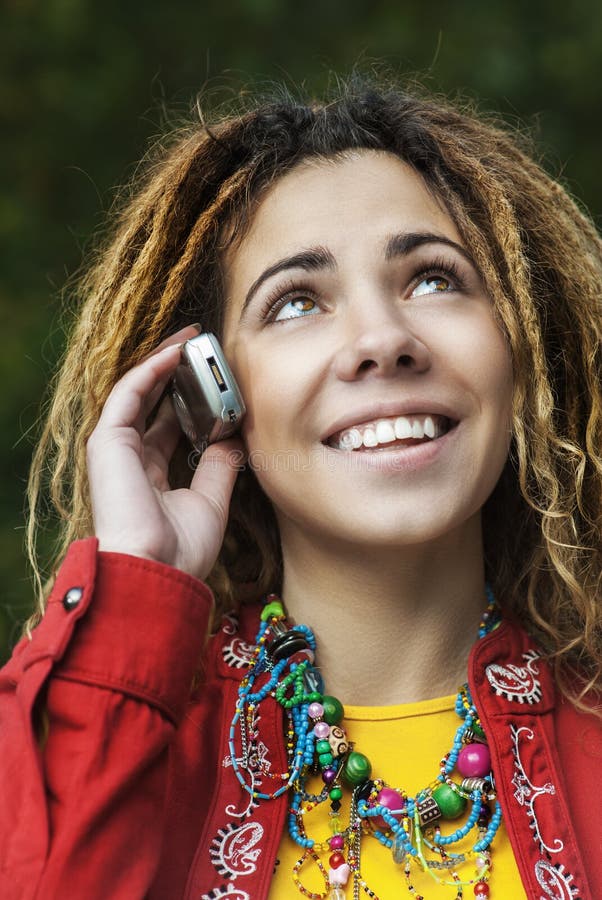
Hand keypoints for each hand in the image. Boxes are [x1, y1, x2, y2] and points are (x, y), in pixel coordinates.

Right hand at [86, 326, 243, 580]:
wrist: (155, 570)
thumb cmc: (180, 550)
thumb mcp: (211, 501)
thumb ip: (220, 467)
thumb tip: (234, 437)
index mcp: (151, 475)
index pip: (169, 427)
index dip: (190, 400)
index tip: (216, 381)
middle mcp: (131, 458)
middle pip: (153, 404)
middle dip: (178, 374)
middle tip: (204, 348)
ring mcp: (116, 448)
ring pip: (140, 391)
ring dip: (165, 362)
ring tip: (193, 338)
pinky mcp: (108, 440)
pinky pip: (130, 392)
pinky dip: (152, 369)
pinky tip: (176, 352)